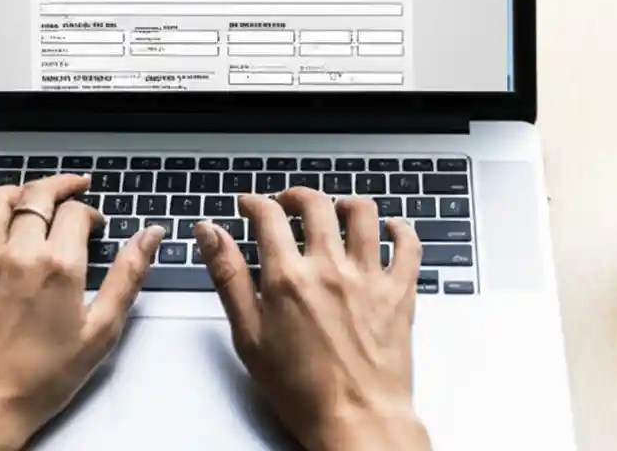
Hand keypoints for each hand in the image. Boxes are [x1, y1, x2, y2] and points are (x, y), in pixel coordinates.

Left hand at [0, 174, 164, 450]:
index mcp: (58, 265)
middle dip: (59, 186)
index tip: (95, 225)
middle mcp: (17, 253)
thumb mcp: (100, 331)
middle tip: (72, 189)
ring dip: (17, 191)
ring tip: (31, 197)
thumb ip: (127, 277)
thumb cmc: (39, 377)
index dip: (90, 212)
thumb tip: (149, 237)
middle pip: (37, 194)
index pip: (76, 212)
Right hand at [193, 187, 430, 450]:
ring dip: (346, 203)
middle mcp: (330, 268)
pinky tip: (390, 228)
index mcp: (288, 278)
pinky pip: (408, 244)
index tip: (249, 204)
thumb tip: (209, 233)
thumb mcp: (248, 336)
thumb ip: (228, 277)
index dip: (254, 202)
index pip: (268, 216)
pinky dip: (400, 229)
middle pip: (315, 204)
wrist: (356, 419)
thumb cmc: (301, 390)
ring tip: (336, 211)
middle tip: (288, 203)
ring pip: (363, 213)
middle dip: (296, 196)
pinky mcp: (400, 292)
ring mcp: (369, 277)